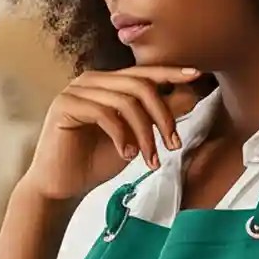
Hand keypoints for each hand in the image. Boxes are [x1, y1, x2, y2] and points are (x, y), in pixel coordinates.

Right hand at [19, 66, 202, 200]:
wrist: (61, 186)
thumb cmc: (96, 161)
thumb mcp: (136, 136)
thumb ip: (157, 115)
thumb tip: (191, 94)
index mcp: (106, 82)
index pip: (143, 72)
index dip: (170, 72)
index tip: (196, 75)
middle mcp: (90, 80)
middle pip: (139, 85)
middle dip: (163, 115)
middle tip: (173, 145)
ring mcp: (75, 90)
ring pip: (125, 101)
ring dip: (144, 133)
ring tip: (150, 159)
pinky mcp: (65, 105)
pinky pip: (104, 114)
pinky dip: (121, 136)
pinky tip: (126, 155)